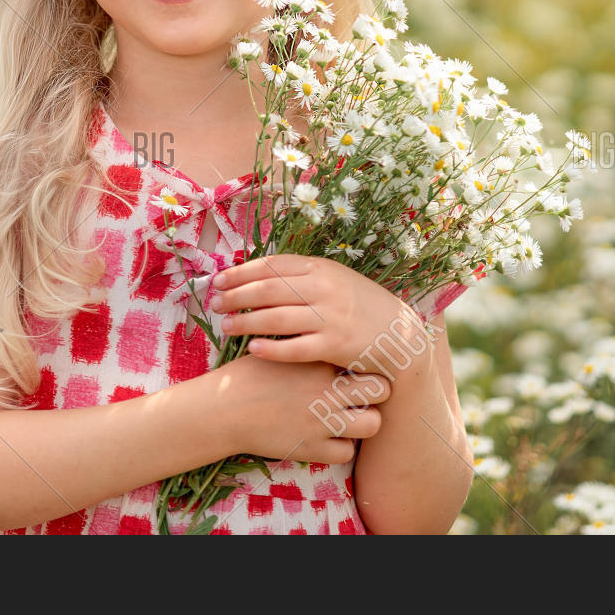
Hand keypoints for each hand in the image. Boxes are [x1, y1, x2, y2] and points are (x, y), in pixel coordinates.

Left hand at [211, 254, 429, 374]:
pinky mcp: (336, 345)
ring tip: (226, 327)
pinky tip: (252, 349)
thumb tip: (261, 273)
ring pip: (276, 317)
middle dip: (236, 296)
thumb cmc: (362, 307)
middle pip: (268, 289)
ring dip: (246, 321)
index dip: (241, 272)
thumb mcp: (336, 280)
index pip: (272, 265)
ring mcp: (331, 317)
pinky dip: (272, 348)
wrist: (400, 335)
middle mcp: (325, 288)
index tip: (218, 280)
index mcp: (322, 268)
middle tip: (214, 304)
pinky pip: (295, 348)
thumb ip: (304, 276)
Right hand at [215, 353, 389, 464]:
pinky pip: (347, 452)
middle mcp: (326, 391)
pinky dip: (342, 446)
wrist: (223, 409)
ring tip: (350, 416)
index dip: (367, 361)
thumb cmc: (249, 375)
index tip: (363, 364)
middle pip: (380, 389)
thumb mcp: (278, 348)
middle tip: (362, 392)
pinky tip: (329, 437)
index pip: (364, 358)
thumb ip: (307, 344)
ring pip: (372, 424)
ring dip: (364, 421)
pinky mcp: (312, 448)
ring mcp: (322, 421)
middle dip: (376, 390)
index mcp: (319, 362)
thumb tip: (327, 335)